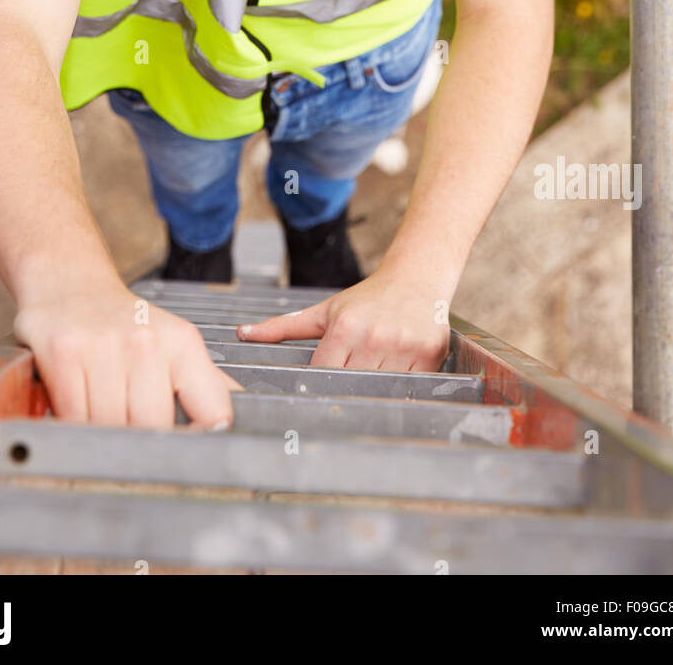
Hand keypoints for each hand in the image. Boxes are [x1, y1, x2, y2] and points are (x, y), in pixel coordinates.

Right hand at [14, 278, 242, 428]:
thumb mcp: (174, 342)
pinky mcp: (65, 354)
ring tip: (101, 413)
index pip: (212, 411)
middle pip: (154, 429)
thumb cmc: (123, 321)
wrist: (71, 281)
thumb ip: (205, 384)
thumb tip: (236, 421)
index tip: (187, 453)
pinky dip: (72, 424)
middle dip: (141, 441)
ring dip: (102, 434)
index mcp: (183, 343)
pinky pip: (73, 418)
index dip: (201, 441)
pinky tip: (76, 406)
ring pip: (111, 429)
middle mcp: (146, 342)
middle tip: (130, 431)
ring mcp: (104, 347)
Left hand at [236, 267, 451, 372]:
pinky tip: (397, 377)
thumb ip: (283, 327)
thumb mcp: (324, 311)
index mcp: (345, 328)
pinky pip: (411, 388)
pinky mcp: (430, 355)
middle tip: (345, 393)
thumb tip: (242, 334)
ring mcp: (404, 348)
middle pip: (352, 386)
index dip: (319, 384)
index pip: (324, 374)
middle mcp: (374, 338)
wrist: (416, 278)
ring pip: (381, 390)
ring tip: (371, 382)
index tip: (318, 391)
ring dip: (375, 390)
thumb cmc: (366, 299)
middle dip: (347, 389)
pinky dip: (402, 389)